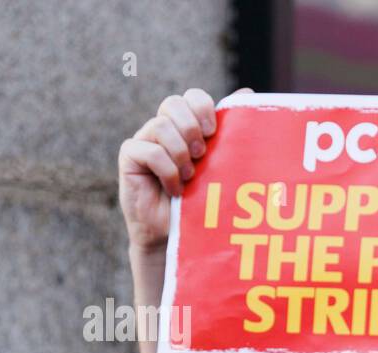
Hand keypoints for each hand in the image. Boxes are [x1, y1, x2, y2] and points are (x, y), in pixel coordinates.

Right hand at [118, 86, 252, 252]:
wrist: (178, 235)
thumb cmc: (202, 204)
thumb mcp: (221, 167)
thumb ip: (231, 133)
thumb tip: (248, 92)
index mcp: (188, 128)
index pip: (191, 97)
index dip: (203, 107)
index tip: (214, 132)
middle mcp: (164, 130)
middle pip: (173, 103)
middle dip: (191, 127)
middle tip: (201, 154)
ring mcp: (144, 141)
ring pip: (160, 126)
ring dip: (180, 153)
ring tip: (189, 178)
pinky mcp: (130, 158)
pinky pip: (148, 150)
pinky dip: (167, 171)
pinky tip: (175, 190)